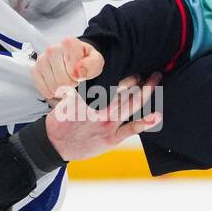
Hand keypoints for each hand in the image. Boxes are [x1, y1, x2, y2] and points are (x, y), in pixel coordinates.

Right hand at [32, 36, 104, 101]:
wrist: (75, 57)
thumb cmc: (85, 60)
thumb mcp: (96, 61)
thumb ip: (91, 64)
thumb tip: (78, 71)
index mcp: (68, 43)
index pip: (72, 72)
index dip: (79, 78)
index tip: (80, 74)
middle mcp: (52, 49)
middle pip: (62, 81)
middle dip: (70, 85)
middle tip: (73, 79)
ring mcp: (41, 59)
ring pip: (52, 86)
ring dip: (61, 89)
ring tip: (65, 81)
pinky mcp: (35, 69)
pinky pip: (41, 88)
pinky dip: (50, 92)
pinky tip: (56, 86)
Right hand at [43, 74, 160, 160]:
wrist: (54, 143)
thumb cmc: (62, 120)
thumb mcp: (69, 98)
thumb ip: (84, 88)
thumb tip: (93, 74)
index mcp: (91, 97)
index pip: (114, 80)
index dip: (127, 73)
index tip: (135, 67)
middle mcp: (102, 109)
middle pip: (127, 91)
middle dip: (142, 80)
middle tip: (153, 73)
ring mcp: (108, 124)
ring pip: (132, 105)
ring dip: (147, 91)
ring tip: (156, 80)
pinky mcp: (111, 139)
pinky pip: (131, 129)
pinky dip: (146, 122)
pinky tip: (157, 116)